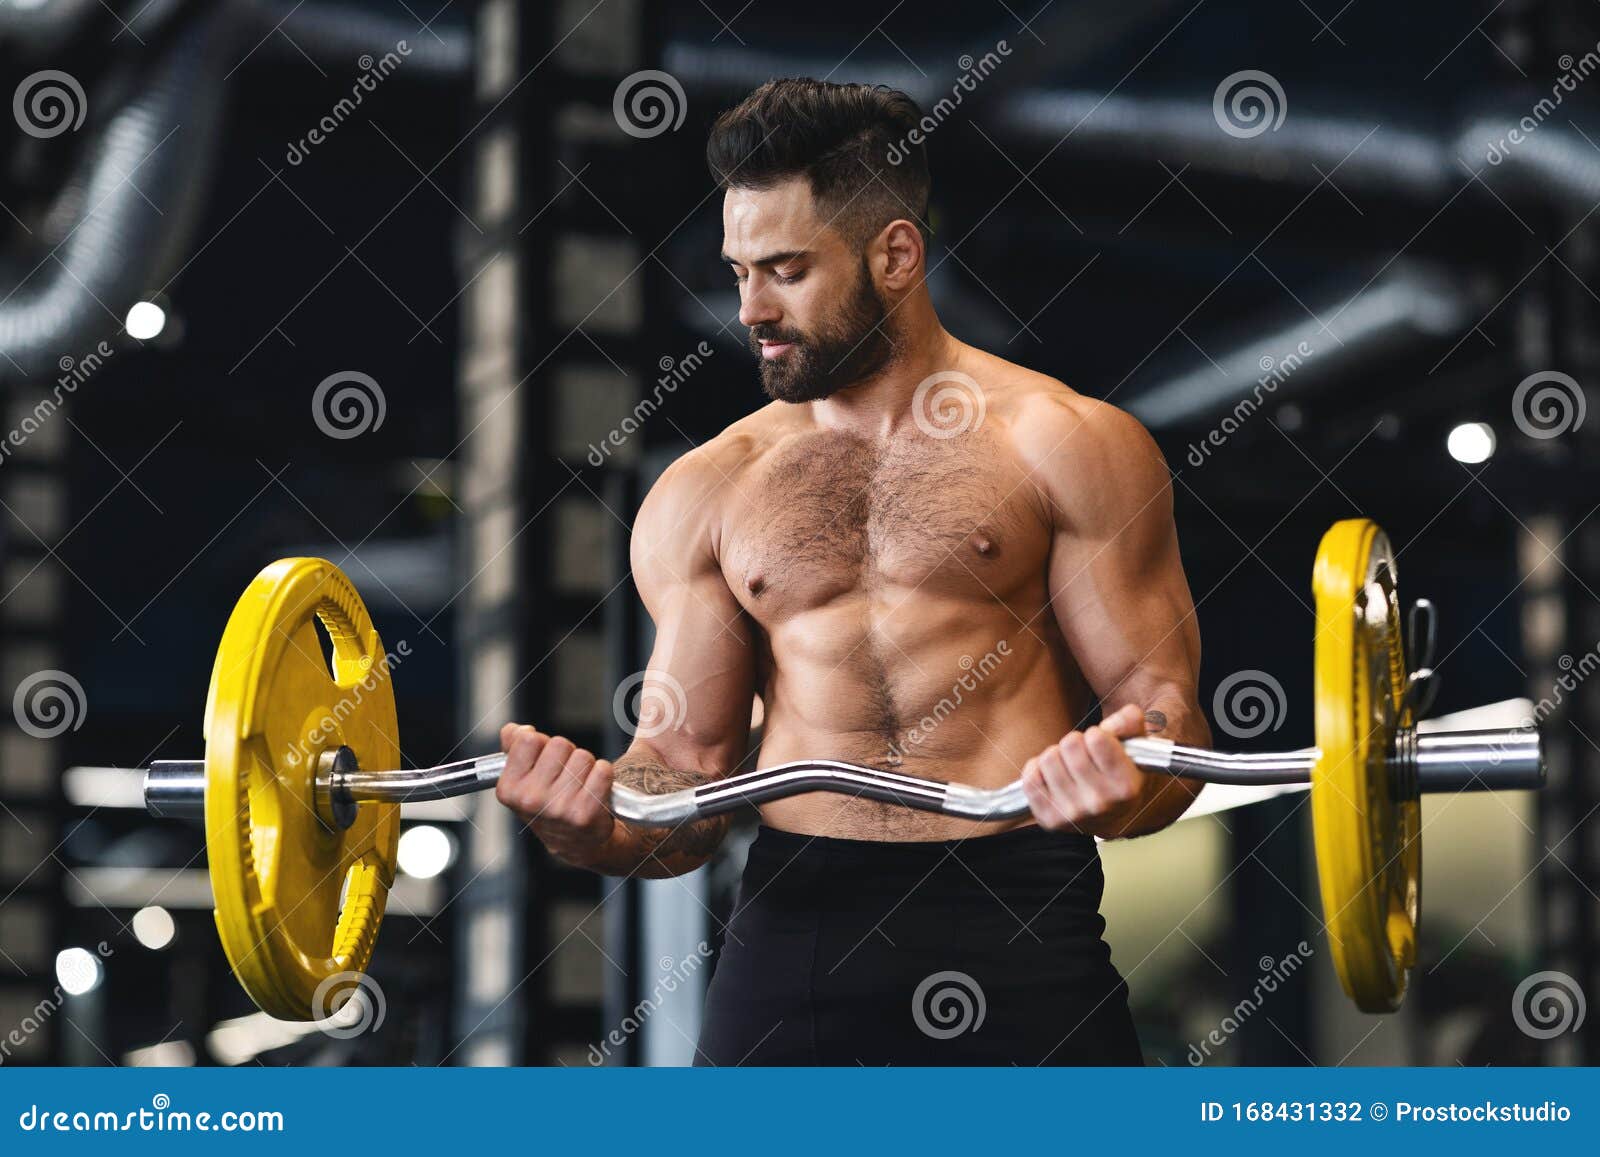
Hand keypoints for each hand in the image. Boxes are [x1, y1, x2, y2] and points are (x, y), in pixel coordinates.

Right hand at [495, 724, 615, 863]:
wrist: (575, 842)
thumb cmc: (547, 802)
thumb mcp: (521, 778)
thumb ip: (513, 746)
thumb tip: (515, 731)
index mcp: (509, 789)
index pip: (530, 739)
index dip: (542, 743)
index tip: (544, 760)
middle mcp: (530, 801)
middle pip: (560, 744)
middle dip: (566, 754)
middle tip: (564, 775)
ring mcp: (558, 809)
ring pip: (583, 756)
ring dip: (585, 765)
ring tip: (579, 785)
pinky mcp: (585, 814)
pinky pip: (603, 770)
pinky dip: (603, 774)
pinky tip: (595, 790)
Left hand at [1020, 704, 1150, 837]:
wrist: (1112, 817)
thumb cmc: (1122, 770)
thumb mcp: (1137, 744)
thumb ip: (1130, 721)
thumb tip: (1109, 726)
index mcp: (1126, 787)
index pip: (1095, 739)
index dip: (1096, 734)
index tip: (1100, 745)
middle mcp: (1101, 804)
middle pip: (1069, 744)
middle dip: (1075, 743)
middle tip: (1083, 755)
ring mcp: (1073, 814)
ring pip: (1048, 759)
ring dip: (1056, 756)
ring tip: (1069, 767)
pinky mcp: (1050, 820)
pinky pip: (1030, 779)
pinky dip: (1037, 770)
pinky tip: (1053, 777)